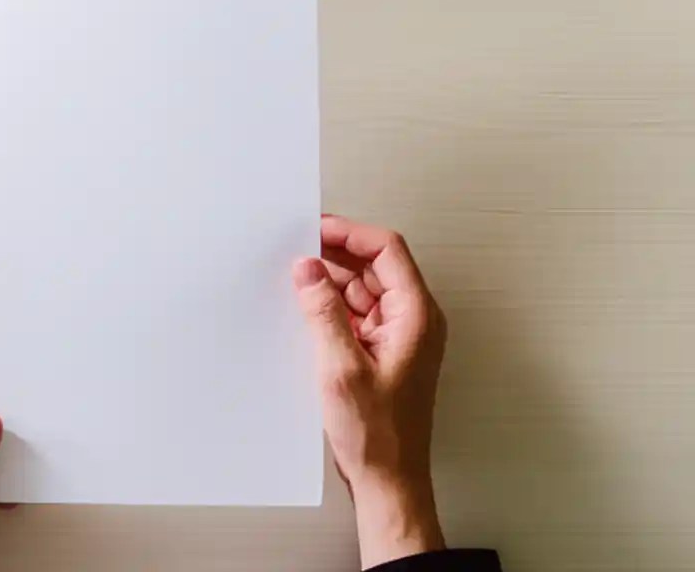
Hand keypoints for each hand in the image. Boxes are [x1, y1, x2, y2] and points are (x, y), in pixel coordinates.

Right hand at [292, 216, 447, 569]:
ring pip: (362, 289)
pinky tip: (303, 310)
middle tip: (294, 250)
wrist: (388, 479)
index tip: (314, 229)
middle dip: (335, 255)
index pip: (387, 250)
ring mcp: (397, 336)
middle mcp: (412, 320)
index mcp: (415, 316)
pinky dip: (330, 307)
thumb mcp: (340, 367)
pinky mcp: (381, 351)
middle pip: (374, 266)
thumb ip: (323, 312)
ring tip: (293, 279)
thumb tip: (308, 269)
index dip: (349, 234)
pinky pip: (355, 314)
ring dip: (330, 281)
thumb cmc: (378, 434)